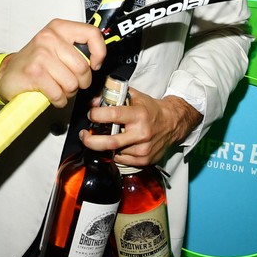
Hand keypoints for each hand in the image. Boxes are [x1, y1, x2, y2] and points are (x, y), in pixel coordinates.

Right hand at [0, 19, 105, 108]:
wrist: (6, 74)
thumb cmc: (35, 62)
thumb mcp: (56, 46)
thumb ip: (77, 49)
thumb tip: (99, 61)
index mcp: (59, 28)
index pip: (92, 34)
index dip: (99, 53)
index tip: (94, 65)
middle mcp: (50, 37)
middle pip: (83, 67)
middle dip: (80, 83)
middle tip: (69, 83)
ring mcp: (41, 55)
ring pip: (72, 83)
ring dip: (68, 93)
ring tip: (57, 88)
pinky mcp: (35, 73)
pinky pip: (59, 94)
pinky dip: (58, 101)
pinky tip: (51, 95)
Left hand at [81, 87, 202, 165]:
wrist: (173, 123)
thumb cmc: (151, 109)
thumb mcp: (134, 96)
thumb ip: (113, 96)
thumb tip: (93, 101)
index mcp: (138, 115)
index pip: (112, 116)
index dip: (96, 115)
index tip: (91, 114)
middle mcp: (141, 133)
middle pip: (110, 142)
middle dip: (91, 141)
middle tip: (83, 136)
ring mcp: (143, 149)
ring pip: (114, 152)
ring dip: (103, 146)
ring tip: (101, 138)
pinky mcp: (144, 160)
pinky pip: (122, 159)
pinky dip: (115, 153)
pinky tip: (116, 145)